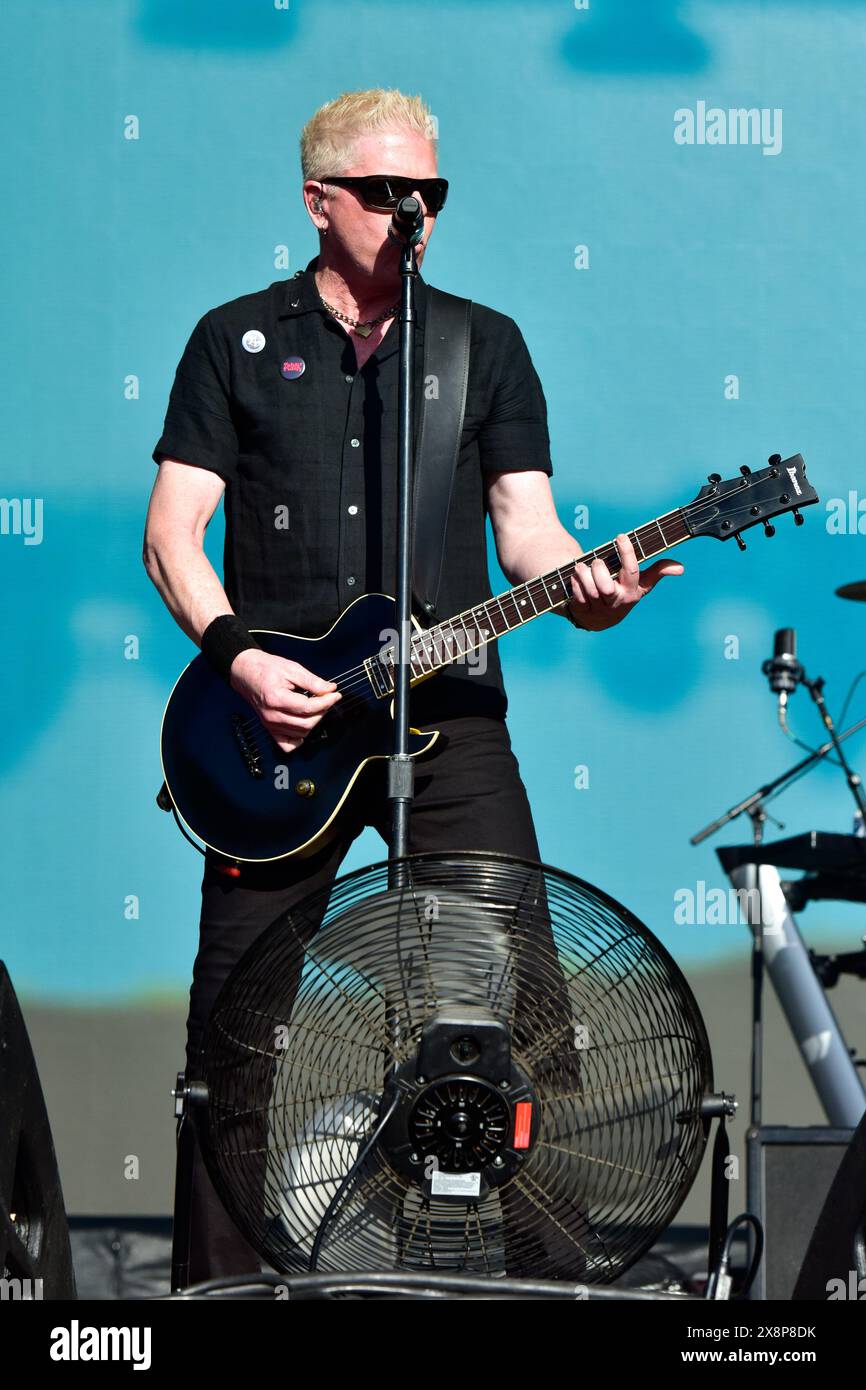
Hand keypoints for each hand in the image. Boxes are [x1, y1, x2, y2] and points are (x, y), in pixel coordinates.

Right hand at [229, 649, 340, 752]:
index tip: (335, 694)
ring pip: (300, 733)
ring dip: (313, 722)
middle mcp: (272, 715)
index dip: (326, 702)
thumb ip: (312, 681)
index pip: (308, 708)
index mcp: (276, 699)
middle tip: (326, 699)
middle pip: (306, 724)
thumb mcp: (292, 669)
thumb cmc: (266, 668)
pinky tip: (303, 725)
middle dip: (322, 712)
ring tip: (315, 707)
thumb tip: (330, 689)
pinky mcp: (269, 729)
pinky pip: (287, 745)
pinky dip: (298, 739)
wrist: (245, 672)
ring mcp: (270, 724)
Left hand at [566, 532, 683, 631]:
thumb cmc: (623, 594)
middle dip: (599, 568)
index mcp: (632, 591)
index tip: (620, 536)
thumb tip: (681, 568)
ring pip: (590, 589)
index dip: (626, 552)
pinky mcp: (583, 612)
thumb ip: (658, 573)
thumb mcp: (641, 586)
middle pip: (606, 585)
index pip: (631, 571)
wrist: (601, 621)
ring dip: (584, 574)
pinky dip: (575, 584)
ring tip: (581, 566)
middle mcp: (616, 601)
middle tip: (597, 559)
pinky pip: (577, 596)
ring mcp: (599, 608)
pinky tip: (576, 576)